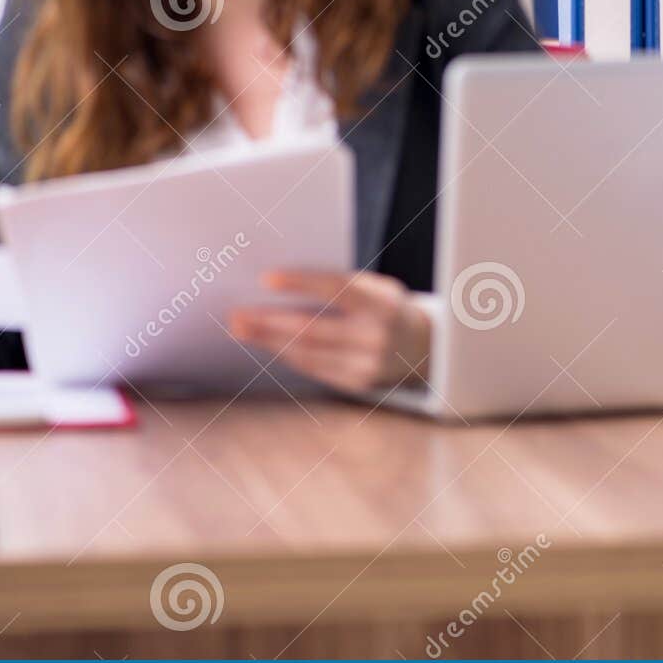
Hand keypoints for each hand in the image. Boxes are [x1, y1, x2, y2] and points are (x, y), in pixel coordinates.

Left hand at [228, 270, 431, 396]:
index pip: (337, 288)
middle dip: (270, 321)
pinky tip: (269, 344)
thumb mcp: (375, 288)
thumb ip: (338, 287)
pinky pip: (315, 368)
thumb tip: (279, 288)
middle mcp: (377, 335)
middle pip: (313, 327)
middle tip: (238, 315)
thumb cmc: (385, 307)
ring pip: (308, 351)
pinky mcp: (359, 382)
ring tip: (243, 329)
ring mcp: (369, 363)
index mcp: (383, 302)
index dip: (301, 282)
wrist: (424, 346)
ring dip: (270, 340)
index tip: (267, 279)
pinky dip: (288, 354)